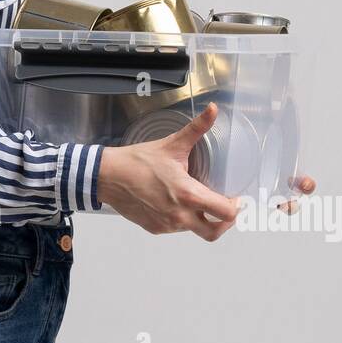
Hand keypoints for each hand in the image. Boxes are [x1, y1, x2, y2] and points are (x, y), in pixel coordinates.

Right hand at [98, 102, 318, 236]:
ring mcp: (167, 225)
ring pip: (194, 229)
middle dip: (223, 222)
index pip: (226, 213)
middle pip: (214, 232)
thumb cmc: (137, 161)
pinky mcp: (155, 228)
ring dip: (200, 218)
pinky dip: (180, 219)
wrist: (107, 176)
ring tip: (195, 200)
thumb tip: (214, 109)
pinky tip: (174, 202)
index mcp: (188, 195)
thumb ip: (197, 128)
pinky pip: (175, 229)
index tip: (232, 196)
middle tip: (222, 207)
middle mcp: (180, 216)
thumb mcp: (171, 144)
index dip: (234, 207)